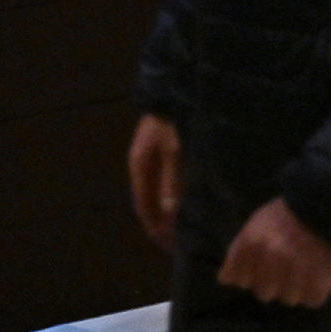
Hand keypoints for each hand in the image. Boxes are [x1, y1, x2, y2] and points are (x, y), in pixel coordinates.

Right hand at [127, 113, 181, 250]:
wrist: (174, 84)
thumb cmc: (174, 117)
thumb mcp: (176, 150)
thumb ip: (173, 181)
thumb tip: (170, 213)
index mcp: (141, 166)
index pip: (145, 207)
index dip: (156, 228)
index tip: (168, 247)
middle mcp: (143, 164)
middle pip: (150, 201)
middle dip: (163, 222)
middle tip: (179, 243)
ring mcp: (153, 156)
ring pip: (160, 191)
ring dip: (170, 209)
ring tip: (186, 227)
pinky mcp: (166, 148)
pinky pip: (168, 179)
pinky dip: (175, 194)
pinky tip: (189, 200)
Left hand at [218, 197, 330, 306]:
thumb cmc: (292, 211)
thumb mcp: (259, 222)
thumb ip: (240, 250)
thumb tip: (226, 280)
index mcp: (251, 244)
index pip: (237, 280)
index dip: (250, 272)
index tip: (263, 263)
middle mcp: (269, 261)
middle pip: (263, 293)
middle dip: (274, 281)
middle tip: (289, 264)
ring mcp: (294, 275)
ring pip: (288, 298)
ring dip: (297, 287)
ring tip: (308, 268)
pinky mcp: (319, 284)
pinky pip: (312, 300)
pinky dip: (317, 290)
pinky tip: (321, 275)